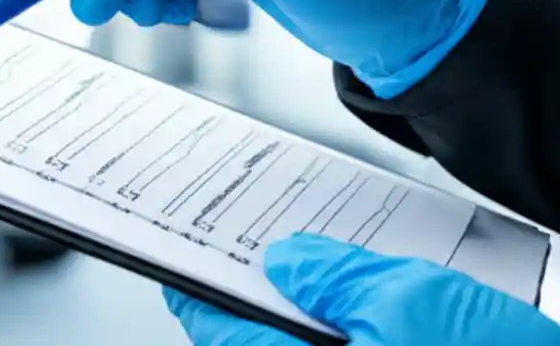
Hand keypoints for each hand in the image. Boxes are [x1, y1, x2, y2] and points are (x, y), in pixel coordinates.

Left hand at [164, 233, 559, 344]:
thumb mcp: (408, 302)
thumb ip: (335, 278)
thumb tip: (286, 261)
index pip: (219, 332)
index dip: (198, 291)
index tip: (180, 259)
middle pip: (258, 340)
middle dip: (256, 295)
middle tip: (254, 251)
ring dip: (302, 311)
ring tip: (310, 268)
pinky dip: (342, 330)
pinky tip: (360, 306)